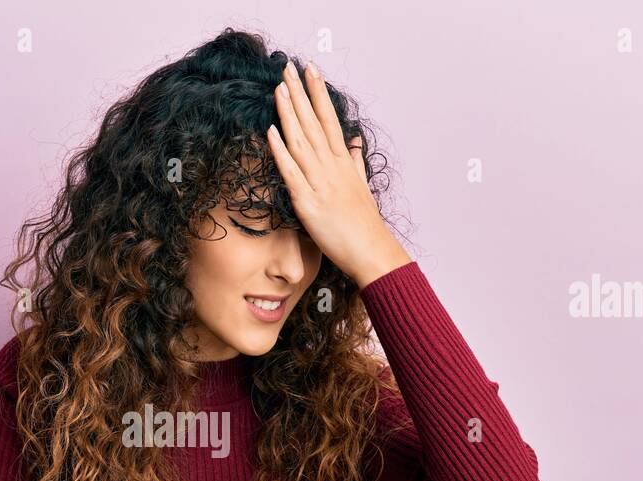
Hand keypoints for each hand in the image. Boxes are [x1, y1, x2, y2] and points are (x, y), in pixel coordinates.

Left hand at [267, 59, 411, 289]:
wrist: (371, 250)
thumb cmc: (365, 223)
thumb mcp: (362, 186)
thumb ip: (355, 162)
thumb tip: (353, 142)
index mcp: (343, 162)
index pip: (329, 119)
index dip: (318, 93)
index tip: (311, 70)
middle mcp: (332, 166)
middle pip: (313, 123)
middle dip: (300, 93)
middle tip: (288, 67)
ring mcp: (320, 182)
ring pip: (302, 141)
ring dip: (289, 113)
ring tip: (279, 88)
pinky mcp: (308, 202)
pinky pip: (291, 172)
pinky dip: (281, 151)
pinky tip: (271, 132)